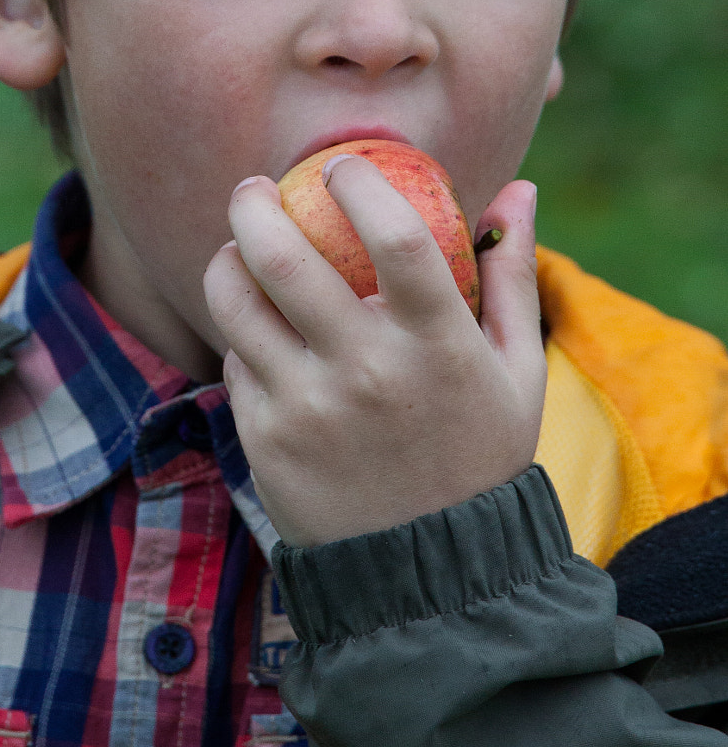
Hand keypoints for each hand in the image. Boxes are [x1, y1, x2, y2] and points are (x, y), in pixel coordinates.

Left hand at [203, 158, 546, 546]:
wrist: (432, 580)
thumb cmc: (479, 455)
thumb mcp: (517, 371)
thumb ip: (513, 274)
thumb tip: (518, 187)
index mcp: (440, 346)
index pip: (395, 235)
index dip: (358, 184)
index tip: (340, 166)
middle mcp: (370, 372)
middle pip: (286, 256)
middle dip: (255, 203)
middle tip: (255, 187)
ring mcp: (311, 408)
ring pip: (236, 302)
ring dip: (228, 258)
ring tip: (238, 247)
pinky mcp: (267, 440)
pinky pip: (236, 360)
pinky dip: (241, 334)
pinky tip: (259, 330)